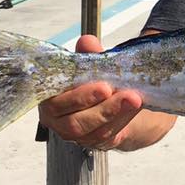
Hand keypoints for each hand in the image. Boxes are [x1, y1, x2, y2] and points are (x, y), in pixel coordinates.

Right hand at [38, 33, 147, 151]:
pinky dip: (124, 120)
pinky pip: (110, 135)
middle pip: (75, 124)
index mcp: (49, 100)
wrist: (109, 97)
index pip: (56, 105)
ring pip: (95, 132)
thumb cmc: (91, 79)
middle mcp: (58, 122)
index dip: (79, 98)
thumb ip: (88, 54)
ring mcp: (77, 135)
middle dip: (103, 110)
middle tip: (127, 96)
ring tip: (135, 99)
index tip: (104, 87)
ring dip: (118, 115)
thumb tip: (87, 42)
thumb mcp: (90, 65)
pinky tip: (135, 108)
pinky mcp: (96, 142)